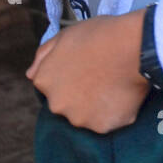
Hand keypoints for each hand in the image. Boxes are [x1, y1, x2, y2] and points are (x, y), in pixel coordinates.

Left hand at [26, 9, 150, 132]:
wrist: (132, 47)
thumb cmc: (99, 34)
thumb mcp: (65, 34)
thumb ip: (43, 56)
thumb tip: (30, 75)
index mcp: (44, 80)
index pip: (51, 85)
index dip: (70, 76)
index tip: (85, 67)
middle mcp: (56, 104)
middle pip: (67, 103)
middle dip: (80, 94)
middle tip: (100, 77)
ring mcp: (78, 118)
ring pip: (86, 115)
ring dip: (97, 106)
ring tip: (114, 86)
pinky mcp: (101, 127)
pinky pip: (107, 122)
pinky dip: (114, 113)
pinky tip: (123, 95)